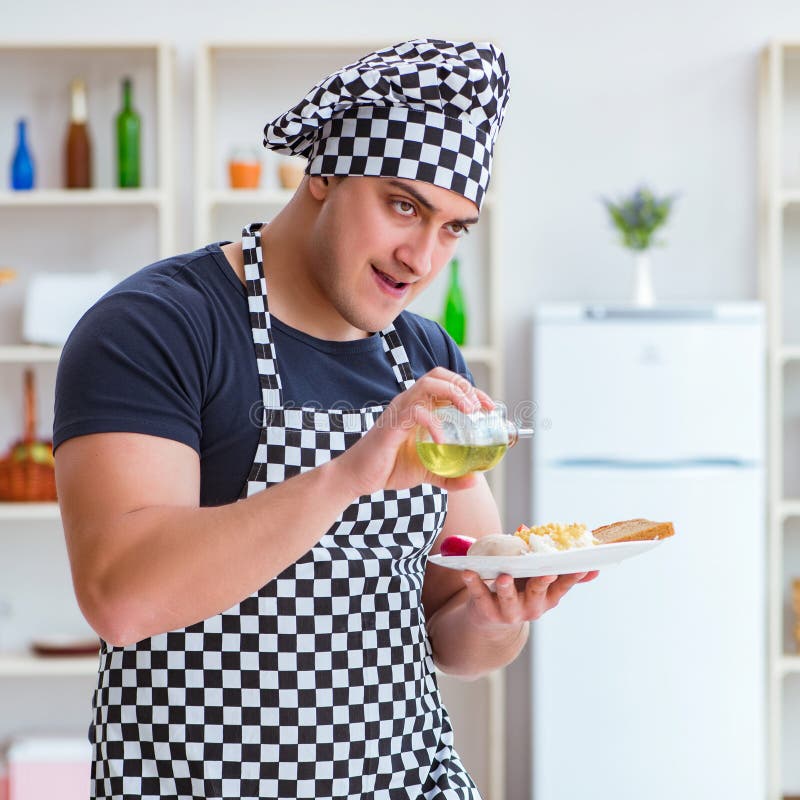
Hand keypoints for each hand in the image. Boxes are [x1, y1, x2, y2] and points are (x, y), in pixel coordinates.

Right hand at [335, 367, 493, 495]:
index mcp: (418, 407)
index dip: (470, 390)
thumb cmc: (389, 468)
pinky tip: (441, 440)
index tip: (489, 407)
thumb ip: (450, 475)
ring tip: (470, 411)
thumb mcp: (427, 472)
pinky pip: (415, 412)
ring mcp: (399, 411)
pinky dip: (433, 423)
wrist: (357, 477)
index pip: (447, 384)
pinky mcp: (391, 424)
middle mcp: (409, 403)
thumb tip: (474, 480)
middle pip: (439, 375)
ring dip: (454, 393)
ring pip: (428, 385)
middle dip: (465, 386)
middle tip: (481, 407)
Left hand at [460, 570, 599, 630]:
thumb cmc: (520, 590)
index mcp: (547, 598)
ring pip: (509, 599)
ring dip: (506, 588)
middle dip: (541, 582)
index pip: (562, 586)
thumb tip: (594, 568)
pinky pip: (480, 596)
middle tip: (545, 572)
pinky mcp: (486, 611)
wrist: (491, 621)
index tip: (580, 565)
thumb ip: (560, 574)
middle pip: (537, 593)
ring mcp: (509, 612)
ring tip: (504, 577)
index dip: (572, 577)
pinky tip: (469, 572)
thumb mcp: (541, 584)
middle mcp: (531, 608)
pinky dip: (474, 583)